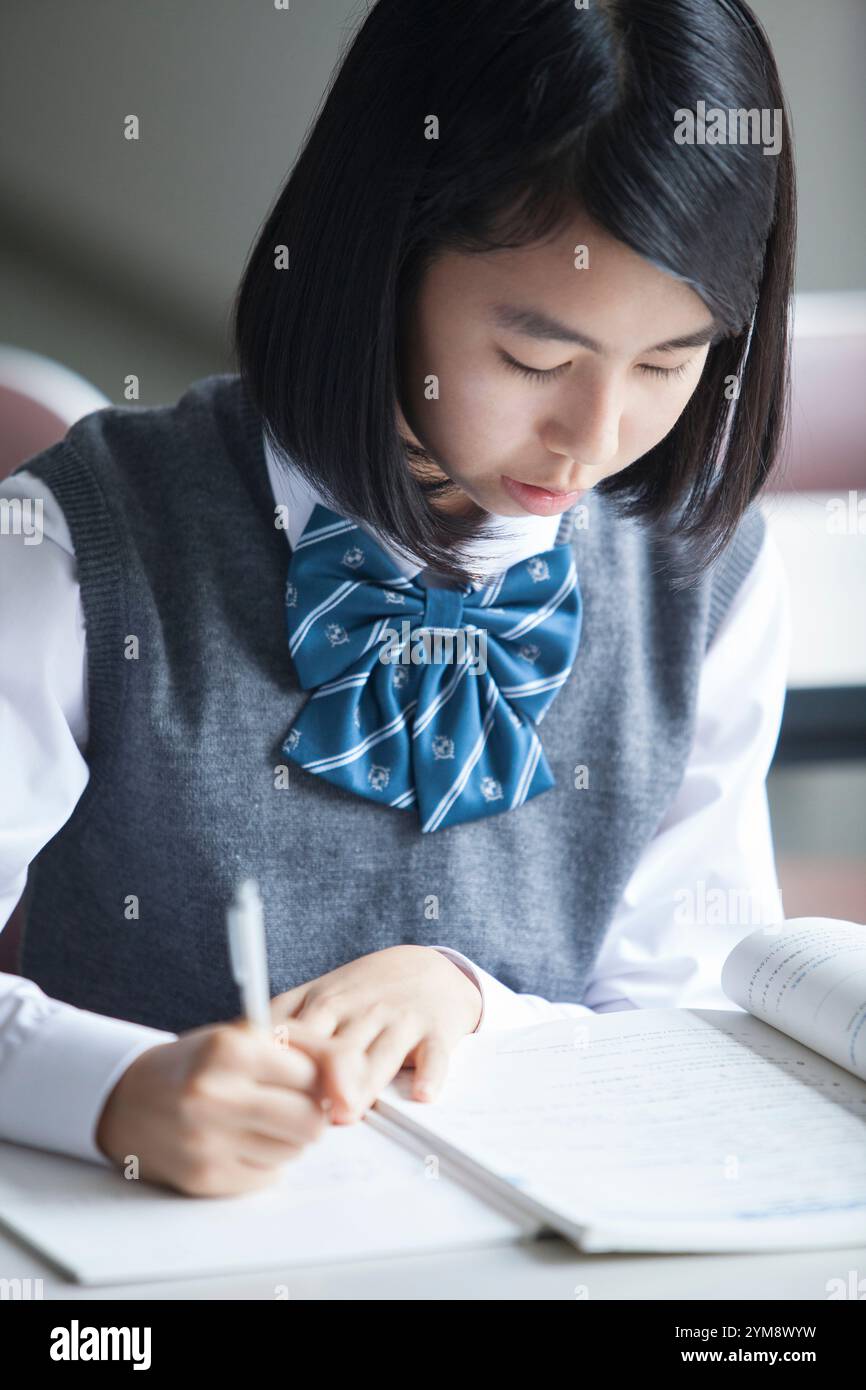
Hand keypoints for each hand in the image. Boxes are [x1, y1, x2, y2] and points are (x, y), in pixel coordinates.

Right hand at [95, 1018, 365, 1196]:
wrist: (126, 1099)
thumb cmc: (198, 1064)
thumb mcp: (246, 1036)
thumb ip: (308, 1049)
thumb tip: (353, 1093)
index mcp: (230, 1049)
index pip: (314, 1075)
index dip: (317, 1078)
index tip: (304, 1078)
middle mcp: (215, 1095)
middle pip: (311, 1121)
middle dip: (310, 1113)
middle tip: (288, 1102)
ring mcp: (207, 1142)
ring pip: (294, 1152)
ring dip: (287, 1139)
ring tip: (257, 1120)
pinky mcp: (204, 1179)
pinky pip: (268, 1177)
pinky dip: (263, 1162)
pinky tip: (237, 1141)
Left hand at [270, 945, 482, 1118]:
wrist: (429, 967)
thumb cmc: (364, 992)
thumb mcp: (319, 996)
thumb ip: (284, 1022)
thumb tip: (239, 1050)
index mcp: (326, 1001)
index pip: (297, 1031)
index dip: (280, 1065)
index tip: (265, 1091)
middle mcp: (362, 1009)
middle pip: (336, 1048)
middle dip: (319, 1079)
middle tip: (305, 1116)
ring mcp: (400, 1019)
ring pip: (381, 1054)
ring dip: (364, 1083)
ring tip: (348, 1110)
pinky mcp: (436, 1031)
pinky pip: (434, 1055)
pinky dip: (430, 1074)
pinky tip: (422, 1093)